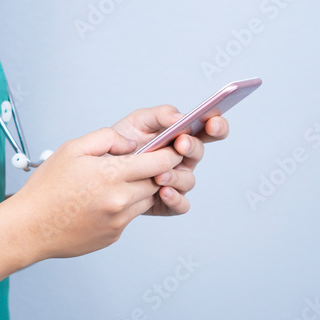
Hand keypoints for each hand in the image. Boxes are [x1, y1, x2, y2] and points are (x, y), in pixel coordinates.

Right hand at [7, 127, 181, 258]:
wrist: (29, 228)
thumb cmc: (46, 189)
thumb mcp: (72, 149)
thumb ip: (107, 138)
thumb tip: (132, 144)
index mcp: (111, 175)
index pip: (160, 163)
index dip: (170, 154)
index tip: (170, 149)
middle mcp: (120, 200)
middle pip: (158, 182)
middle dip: (156, 172)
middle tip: (145, 163)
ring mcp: (119, 220)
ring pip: (146, 200)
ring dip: (140, 189)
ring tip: (116, 182)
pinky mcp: (114, 234)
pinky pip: (130, 216)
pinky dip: (124, 207)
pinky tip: (102, 202)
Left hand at [112, 105, 229, 215]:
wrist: (102, 169)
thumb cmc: (124, 143)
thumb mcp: (139, 122)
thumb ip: (160, 115)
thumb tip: (180, 117)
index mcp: (182, 136)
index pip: (208, 130)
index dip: (217, 126)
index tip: (212, 123)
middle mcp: (183, 159)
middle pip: (199, 153)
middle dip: (192, 147)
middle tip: (180, 144)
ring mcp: (177, 181)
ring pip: (189, 180)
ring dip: (176, 176)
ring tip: (159, 175)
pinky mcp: (168, 202)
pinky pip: (181, 204)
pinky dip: (174, 199)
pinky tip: (162, 191)